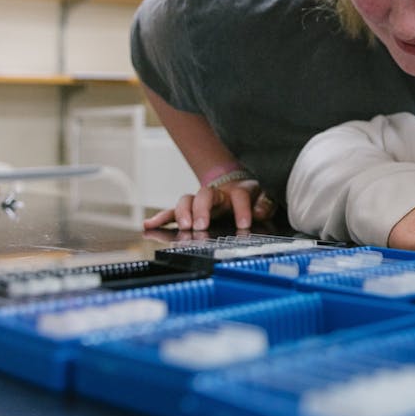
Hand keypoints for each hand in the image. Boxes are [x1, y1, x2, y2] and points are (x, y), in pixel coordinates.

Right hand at [141, 178, 275, 230]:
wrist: (237, 189)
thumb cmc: (251, 197)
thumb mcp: (263, 199)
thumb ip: (265, 204)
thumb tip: (258, 212)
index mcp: (238, 191)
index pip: (240, 195)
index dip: (243, 208)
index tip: (244, 224)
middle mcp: (217, 194)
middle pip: (206, 195)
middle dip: (202, 209)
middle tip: (201, 225)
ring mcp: (201, 201)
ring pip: (187, 200)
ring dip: (182, 213)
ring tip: (183, 226)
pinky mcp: (190, 211)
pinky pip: (172, 213)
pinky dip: (161, 218)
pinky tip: (149, 225)